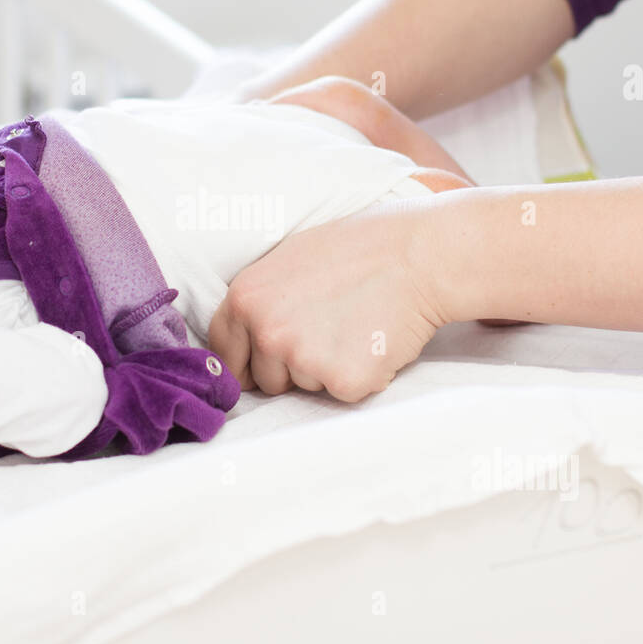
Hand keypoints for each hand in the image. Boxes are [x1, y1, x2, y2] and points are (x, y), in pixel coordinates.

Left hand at [207, 199, 457, 402]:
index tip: (268, 358)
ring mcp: (303, 358)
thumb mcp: (287, 259)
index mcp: (244, 298)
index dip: (248, 359)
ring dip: (327, 369)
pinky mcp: (342, 380)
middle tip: (330, 327)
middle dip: (292, 366)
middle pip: (265, 379)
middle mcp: (266, 331)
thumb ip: (259, 300)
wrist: (417, 255)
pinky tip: (373, 341)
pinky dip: (360, 376)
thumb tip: (245, 335)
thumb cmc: (358, 249)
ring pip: (305, 388)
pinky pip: (342, 394)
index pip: (225, 351)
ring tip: (354, 327)